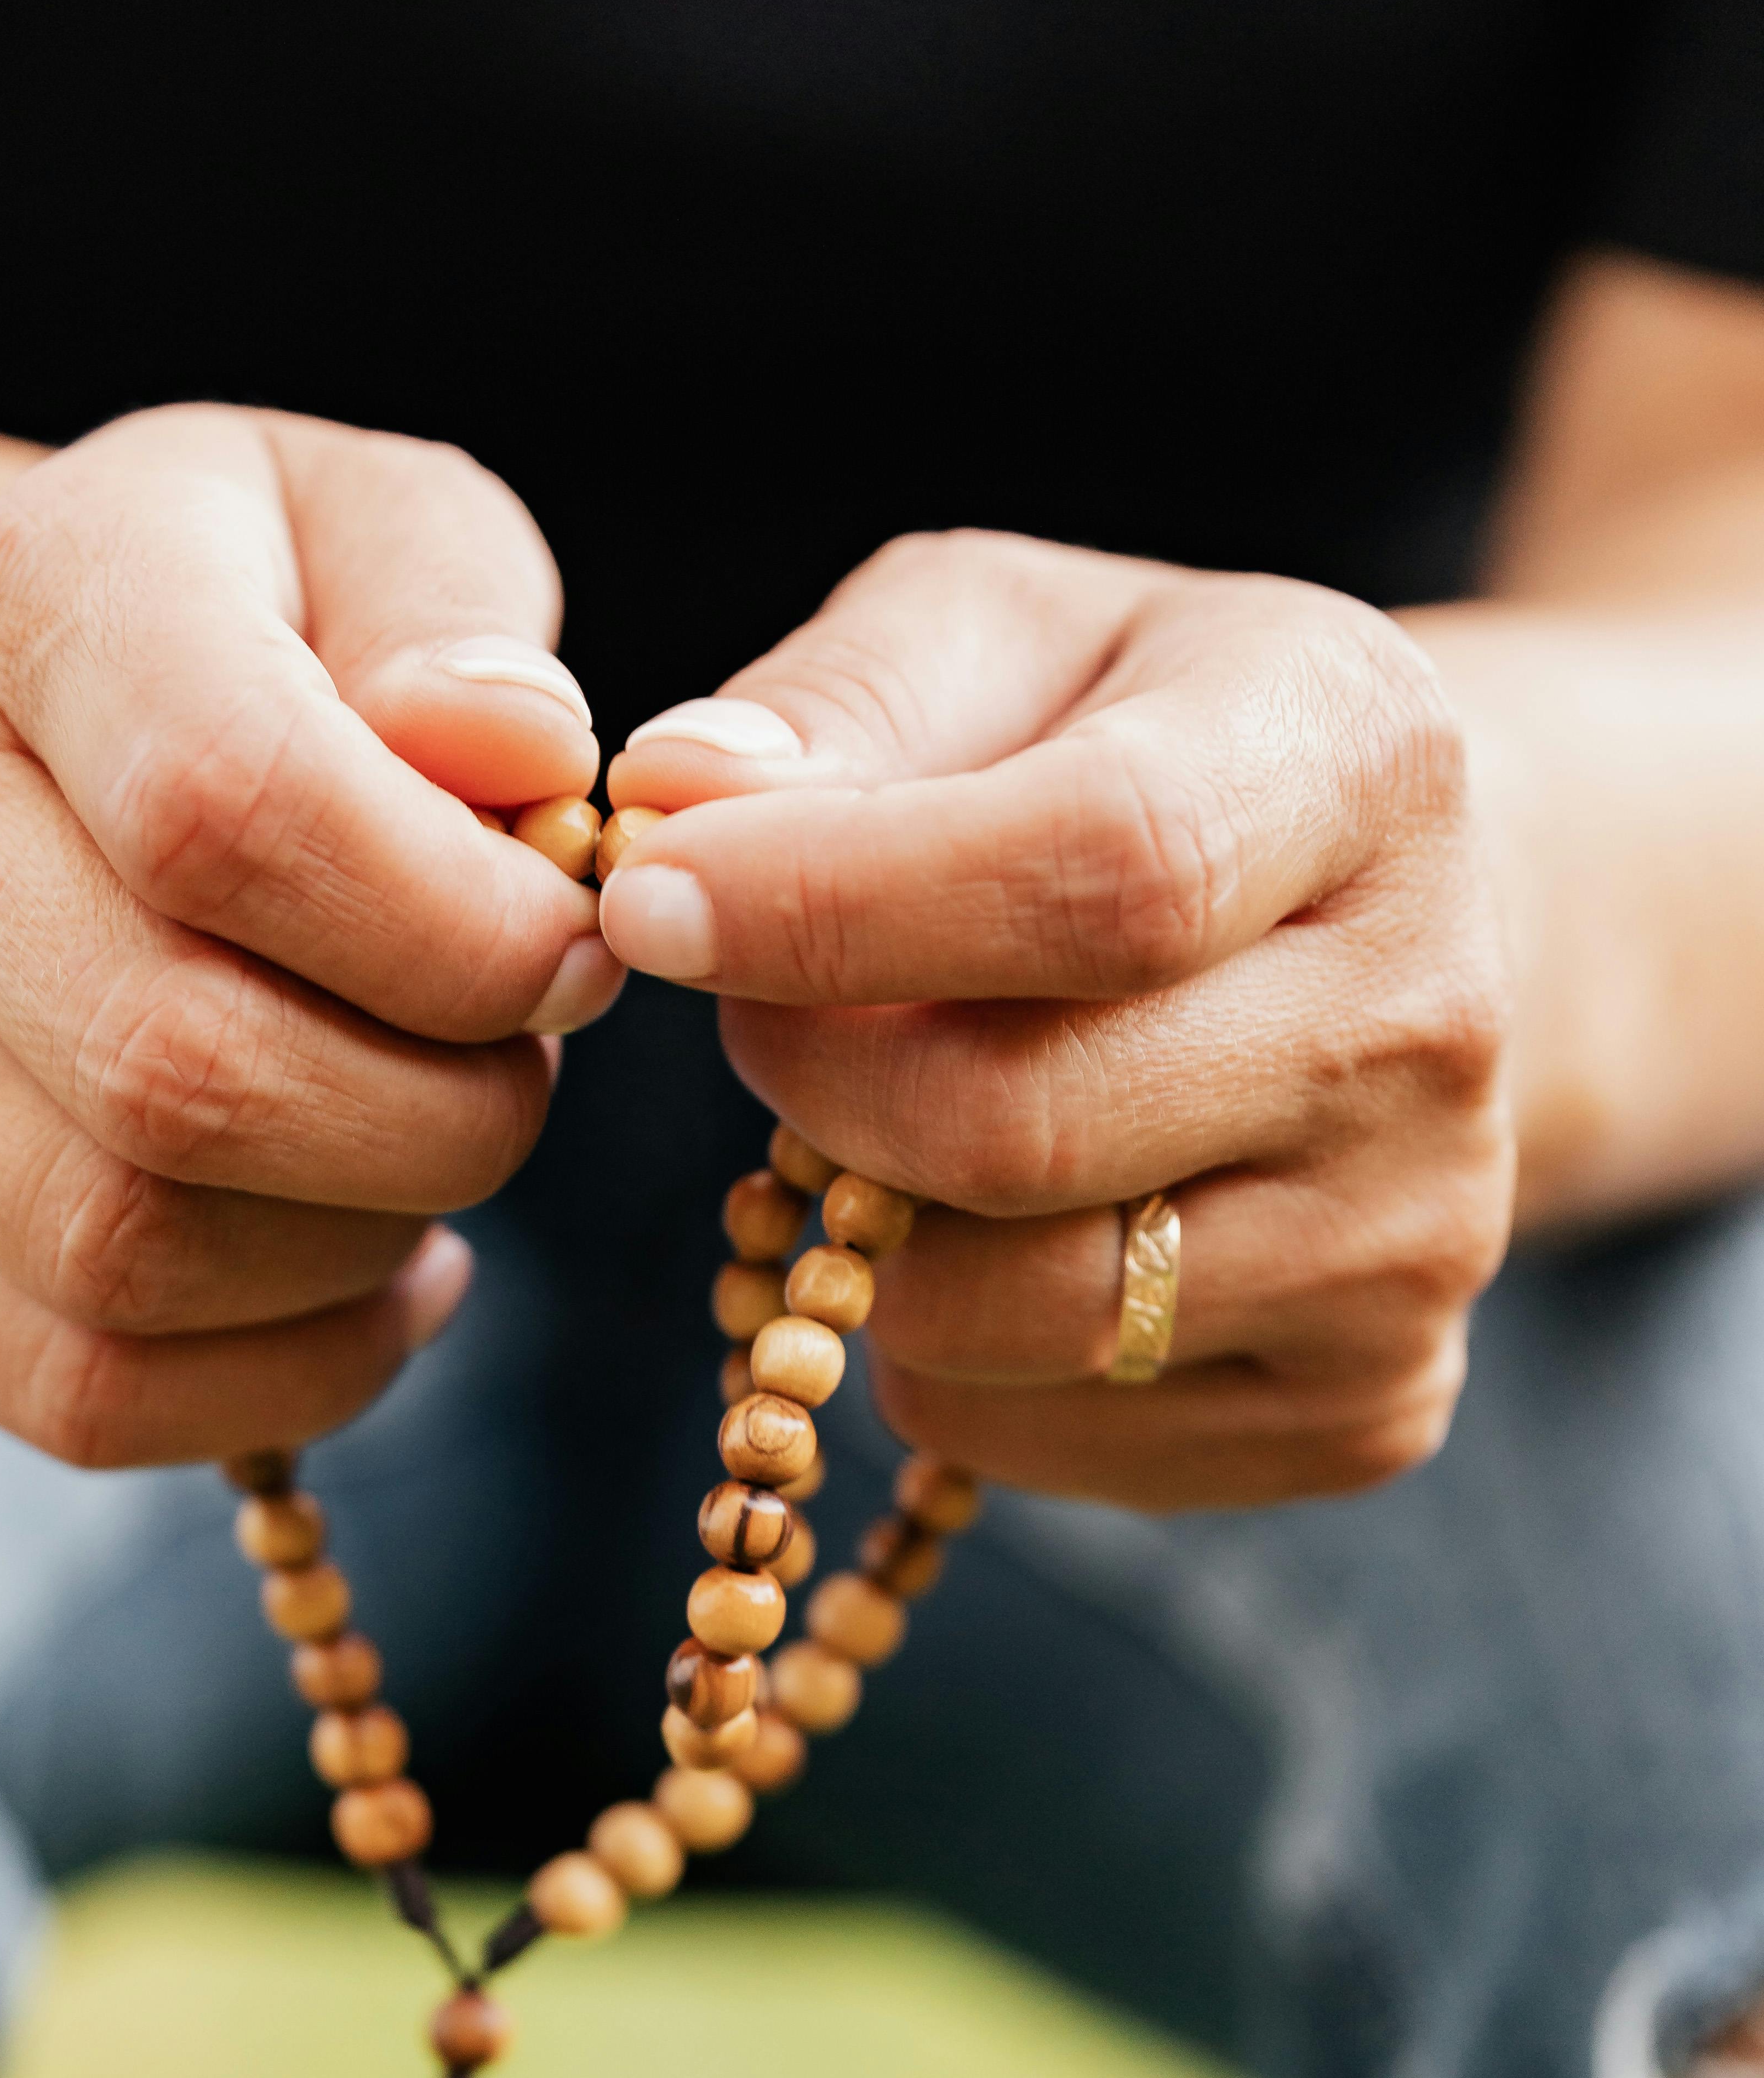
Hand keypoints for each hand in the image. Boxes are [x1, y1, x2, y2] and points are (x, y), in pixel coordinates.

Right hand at [0, 406, 617, 1464]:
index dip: (453, 930)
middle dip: (434, 1120)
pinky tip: (377, 1279)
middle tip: (518, 1071)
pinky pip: (78, 1387)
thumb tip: (521, 758)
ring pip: (124, 1258)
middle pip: (178, 1073)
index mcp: (24, 600)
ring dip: (356, 1249)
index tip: (572, 952)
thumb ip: (460, 617)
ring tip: (433, 1155)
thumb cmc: (246, 626)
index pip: (225, 808)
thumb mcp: (374, 529)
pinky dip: (284, 1377)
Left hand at [601, 533, 1514, 1509]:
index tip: (647, 911)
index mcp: (1363, 762)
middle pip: (1026, 1127)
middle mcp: (1430, 1014)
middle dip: (814, 1087)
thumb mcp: (1009, 641)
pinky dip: (947, 1361)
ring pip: (1014, 1317)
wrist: (1391, 936)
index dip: (834, 908)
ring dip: (865, 1246)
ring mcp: (1416, 1238)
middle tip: (753, 1022)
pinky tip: (989, 1242)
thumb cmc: (1146, 759)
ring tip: (881, 1133)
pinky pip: (1047, 1436)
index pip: (1095, 870)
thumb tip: (672, 793)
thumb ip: (840, 703)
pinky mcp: (1368, 1402)